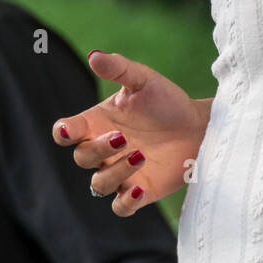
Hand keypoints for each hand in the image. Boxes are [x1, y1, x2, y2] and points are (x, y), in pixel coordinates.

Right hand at [53, 50, 210, 216]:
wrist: (199, 127)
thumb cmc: (167, 101)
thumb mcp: (143, 80)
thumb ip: (118, 68)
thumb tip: (94, 55)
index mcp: (97, 123)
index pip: (67, 132)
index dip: (62, 133)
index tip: (69, 131)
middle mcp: (104, 151)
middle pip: (82, 158)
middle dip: (98, 149)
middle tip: (123, 137)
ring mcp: (120, 173)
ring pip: (98, 184)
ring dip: (115, 172)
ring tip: (141, 154)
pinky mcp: (139, 192)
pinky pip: (120, 208)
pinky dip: (124, 203)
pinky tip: (138, 190)